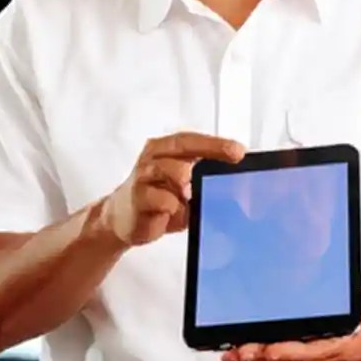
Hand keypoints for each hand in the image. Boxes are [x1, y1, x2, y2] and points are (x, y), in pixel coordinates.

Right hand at [102, 132, 245, 247]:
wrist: (121, 220)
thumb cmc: (155, 199)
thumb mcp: (182, 188)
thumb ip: (201, 181)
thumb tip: (234, 186)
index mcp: (164, 150)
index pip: (191, 140)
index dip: (215, 143)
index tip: (238, 150)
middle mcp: (153, 158)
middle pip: (181, 147)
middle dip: (210, 150)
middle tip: (232, 157)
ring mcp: (143, 176)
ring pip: (170, 169)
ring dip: (187, 182)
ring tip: (192, 194)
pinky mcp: (138, 197)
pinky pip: (162, 199)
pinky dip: (174, 206)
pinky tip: (174, 212)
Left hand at [222, 288, 360, 360]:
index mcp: (349, 345)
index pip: (313, 351)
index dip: (289, 352)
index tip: (267, 349)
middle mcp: (332, 355)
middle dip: (263, 358)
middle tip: (237, 351)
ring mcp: (322, 357)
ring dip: (259, 359)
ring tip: (232, 353)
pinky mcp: (315, 354)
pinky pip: (288, 359)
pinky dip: (268, 357)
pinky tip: (249, 351)